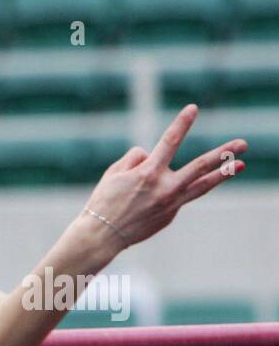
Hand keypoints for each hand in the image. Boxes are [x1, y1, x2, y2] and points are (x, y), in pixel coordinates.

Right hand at [82, 105, 245, 249]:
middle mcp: (165, 188)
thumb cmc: (103, 202)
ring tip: (240, 166)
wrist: (101, 236)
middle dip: (223, 153)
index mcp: (148, 173)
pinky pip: (175, 197)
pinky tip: (152, 200)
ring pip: (202, 186)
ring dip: (223, 174)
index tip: (193, 109)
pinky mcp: (169, 216)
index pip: (169, 142)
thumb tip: (152, 155)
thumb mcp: (113, 173)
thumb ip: (135, 158)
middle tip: (242, 144)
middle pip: (200, 166)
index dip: (182, 123)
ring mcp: (170, 204)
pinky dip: (170, 192)